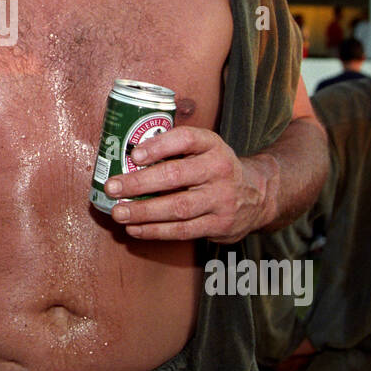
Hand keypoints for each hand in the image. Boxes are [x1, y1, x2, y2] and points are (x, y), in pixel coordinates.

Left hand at [102, 126, 276, 242]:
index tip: (134, 154)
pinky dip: (155, 231)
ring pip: (178, 207)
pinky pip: (183, 230)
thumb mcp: (204, 150)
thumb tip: (124, 157)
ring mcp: (221, 199)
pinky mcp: (220, 225)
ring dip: (143, 211)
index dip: (159, 146)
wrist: (258, 195)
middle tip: (112, 187)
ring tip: (118, 212)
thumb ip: (174, 150)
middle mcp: (219, 169)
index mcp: (212, 145)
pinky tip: (135, 229)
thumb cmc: (214, 169)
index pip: (186, 139)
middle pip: (176, 176)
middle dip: (139, 183)